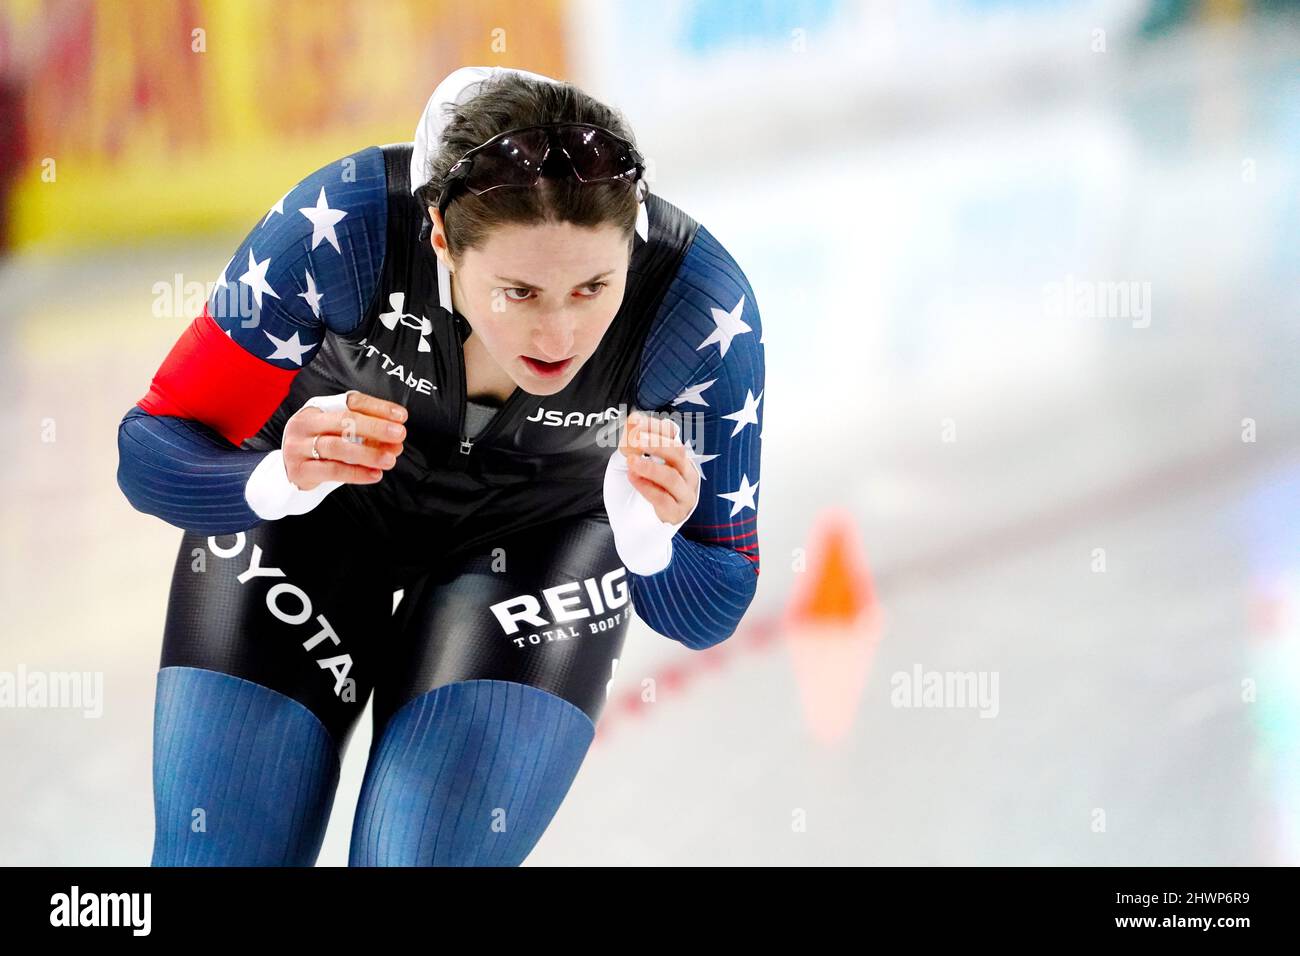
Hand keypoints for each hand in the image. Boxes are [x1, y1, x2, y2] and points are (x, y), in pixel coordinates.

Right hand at [283, 390, 406, 490]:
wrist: (292, 474)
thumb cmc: (322, 450)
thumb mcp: (340, 435)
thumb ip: (367, 436)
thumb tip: (396, 442)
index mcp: (317, 408)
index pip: (351, 401)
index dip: (378, 407)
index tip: (401, 416)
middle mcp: (305, 423)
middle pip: (343, 420)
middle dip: (375, 427)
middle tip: (399, 434)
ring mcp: (298, 446)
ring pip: (337, 447)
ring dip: (368, 453)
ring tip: (390, 459)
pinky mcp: (300, 470)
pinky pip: (332, 470)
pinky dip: (357, 473)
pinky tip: (374, 474)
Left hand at [619, 410, 700, 524]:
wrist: (631, 529)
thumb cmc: (631, 494)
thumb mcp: (627, 464)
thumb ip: (630, 444)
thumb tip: (633, 417)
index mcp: (675, 457)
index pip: (672, 435)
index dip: (655, 426)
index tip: (635, 421)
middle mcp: (686, 473)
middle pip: (677, 452)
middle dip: (655, 444)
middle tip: (635, 439)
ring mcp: (684, 495)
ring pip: (673, 476)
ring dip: (651, 467)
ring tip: (631, 462)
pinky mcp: (676, 513)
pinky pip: (664, 498)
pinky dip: (646, 487)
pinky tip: (632, 479)